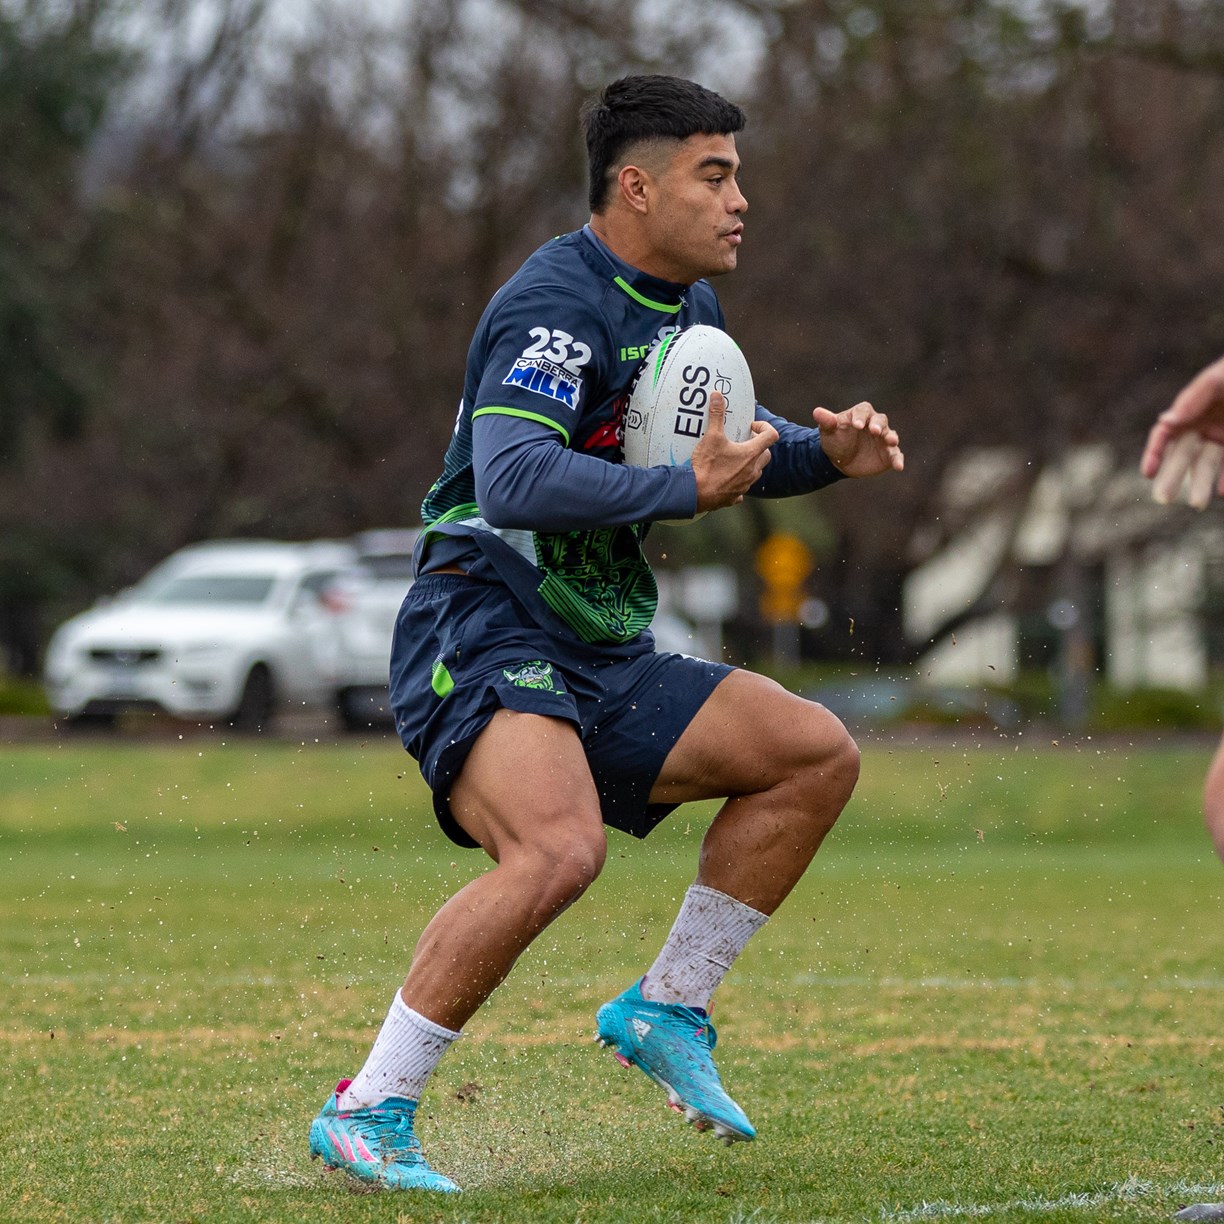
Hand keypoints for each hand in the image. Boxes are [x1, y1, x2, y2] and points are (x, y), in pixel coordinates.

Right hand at [691, 392, 777, 512]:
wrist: (695, 493)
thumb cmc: (706, 466)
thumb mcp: (711, 436)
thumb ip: (717, 415)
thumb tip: (717, 396)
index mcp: (751, 453)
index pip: (771, 435)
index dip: (764, 427)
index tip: (751, 427)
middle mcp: (753, 470)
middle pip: (766, 454)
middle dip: (758, 445)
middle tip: (744, 441)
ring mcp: (746, 484)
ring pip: (756, 471)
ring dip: (750, 463)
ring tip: (734, 457)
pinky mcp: (736, 496)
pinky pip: (743, 488)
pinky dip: (738, 481)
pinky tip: (727, 477)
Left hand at [812, 401, 903, 477]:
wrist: (839, 460)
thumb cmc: (835, 440)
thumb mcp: (828, 431)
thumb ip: (826, 422)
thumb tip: (817, 412)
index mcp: (861, 414)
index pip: (863, 411)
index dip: (861, 417)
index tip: (857, 425)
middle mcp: (875, 424)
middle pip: (880, 420)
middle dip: (878, 425)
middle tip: (875, 431)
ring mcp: (883, 439)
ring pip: (891, 436)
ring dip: (892, 438)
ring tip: (891, 442)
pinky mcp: (888, 454)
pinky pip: (895, 455)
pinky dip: (898, 460)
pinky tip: (898, 467)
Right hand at [1142, 356, 1223, 507]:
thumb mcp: (1218, 380)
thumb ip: (1192, 399)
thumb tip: (1165, 422)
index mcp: (1190, 410)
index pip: (1164, 435)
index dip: (1154, 453)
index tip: (1148, 473)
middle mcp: (1203, 426)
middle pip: (1183, 456)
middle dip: (1173, 478)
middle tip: (1165, 499)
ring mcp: (1222, 436)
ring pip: (1207, 465)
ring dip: (1201, 484)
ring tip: (1198, 504)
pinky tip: (1222, 491)